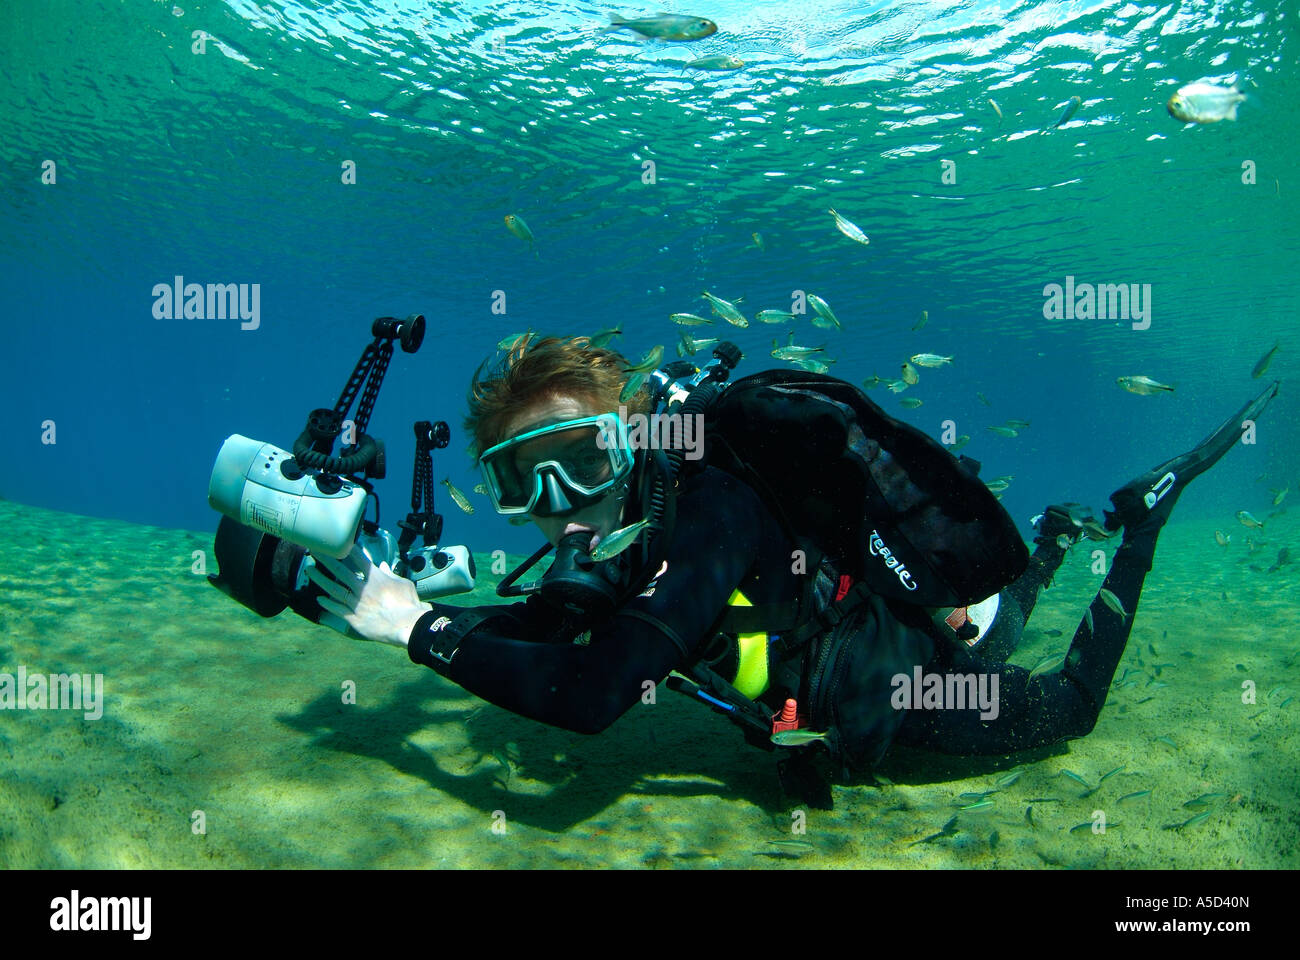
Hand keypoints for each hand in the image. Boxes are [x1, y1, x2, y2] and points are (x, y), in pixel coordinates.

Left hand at [309, 545, 431, 647]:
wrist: (407, 626)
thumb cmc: (409, 603)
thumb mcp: (403, 583)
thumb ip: (390, 574)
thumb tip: (384, 566)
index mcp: (376, 578)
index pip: (358, 559)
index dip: (347, 549)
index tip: (337, 542)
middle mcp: (363, 589)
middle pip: (340, 571)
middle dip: (326, 559)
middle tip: (314, 550)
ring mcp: (357, 604)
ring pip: (334, 589)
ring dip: (321, 579)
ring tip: (310, 570)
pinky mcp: (354, 619)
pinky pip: (337, 609)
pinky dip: (328, 603)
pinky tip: (319, 598)